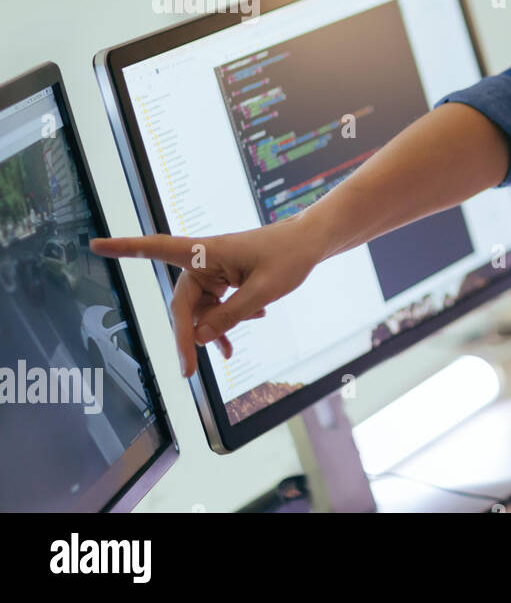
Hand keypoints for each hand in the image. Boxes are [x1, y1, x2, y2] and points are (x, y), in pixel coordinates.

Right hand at [89, 214, 325, 377]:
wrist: (310, 244)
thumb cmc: (289, 257)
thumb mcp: (263, 291)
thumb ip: (230, 315)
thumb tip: (198, 338)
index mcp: (205, 251)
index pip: (156, 247)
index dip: (124, 248)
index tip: (95, 244)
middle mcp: (203, 260)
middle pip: (183, 303)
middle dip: (186, 337)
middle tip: (188, 372)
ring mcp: (213, 271)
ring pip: (200, 310)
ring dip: (213, 331)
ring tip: (228, 354)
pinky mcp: (224, 280)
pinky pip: (214, 308)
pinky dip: (224, 323)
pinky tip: (236, 340)